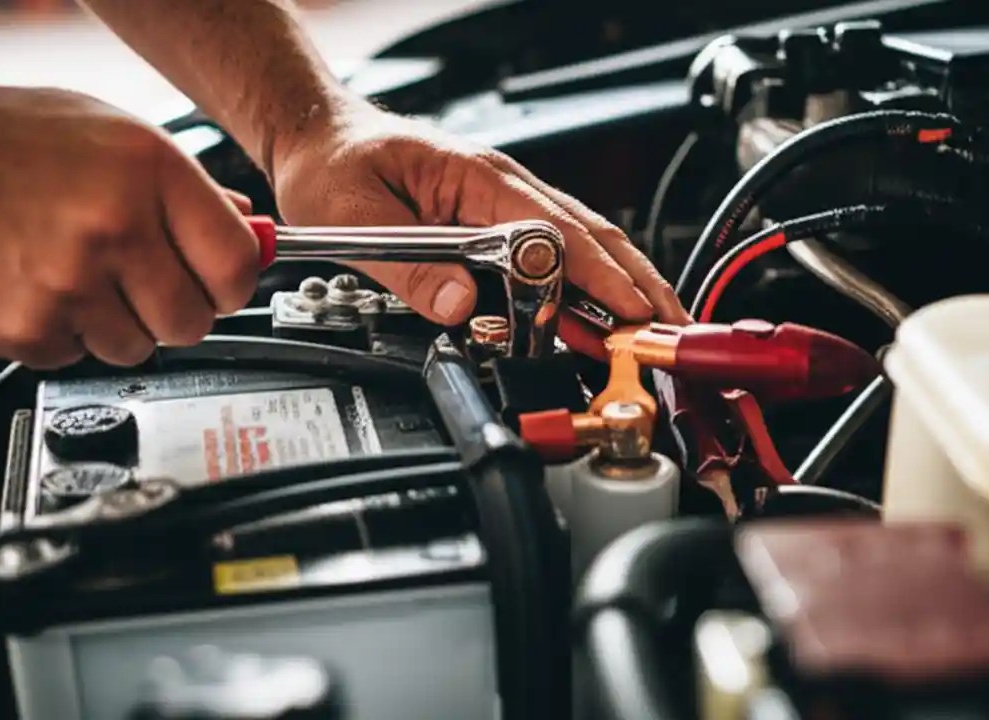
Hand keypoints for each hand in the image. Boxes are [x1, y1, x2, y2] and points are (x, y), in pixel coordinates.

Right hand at [0, 84, 260, 367]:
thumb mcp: (103, 131)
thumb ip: (183, 182)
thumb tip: (248, 227)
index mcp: (148, 170)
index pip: (237, 263)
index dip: (232, 282)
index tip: (218, 282)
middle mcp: (115, 226)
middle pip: (194, 319)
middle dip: (174, 310)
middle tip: (140, 283)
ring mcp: (71, 283)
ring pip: (139, 347)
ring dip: (116, 325)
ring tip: (74, 275)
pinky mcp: (29, 329)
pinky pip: (78, 357)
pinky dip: (62, 334)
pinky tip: (35, 287)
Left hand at [272, 106, 691, 325]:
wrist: (317, 138)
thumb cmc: (335, 164)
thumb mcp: (355, 220)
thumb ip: (411, 267)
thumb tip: (464, 305)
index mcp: (477, 178)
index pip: (556, 231)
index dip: (600, 276)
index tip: (631, 313)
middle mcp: (502, 188)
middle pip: (590, 236)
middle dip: (637, 285)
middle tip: (671, 330)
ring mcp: (503, 205)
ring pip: (580, 247)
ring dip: (620, 290)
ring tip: (652, 332)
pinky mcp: (494, 225)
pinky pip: (552, 257)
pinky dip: (584, 290)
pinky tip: (600, 321)